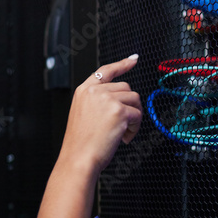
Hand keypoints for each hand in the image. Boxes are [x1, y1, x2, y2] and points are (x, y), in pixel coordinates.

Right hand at [59, 54, 142, 176]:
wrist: (78, 158)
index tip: (133, 59)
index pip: (106, 71)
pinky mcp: (119, 111)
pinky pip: (138, 115)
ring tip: (123, 132)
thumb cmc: (80, 143)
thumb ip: (98, 102)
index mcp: (84, 90)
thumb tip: (122, 98)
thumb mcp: (84, 114)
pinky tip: (124, 138)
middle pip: (126, 87)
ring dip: (134, 117)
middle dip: (129, 105)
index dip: (122, 64)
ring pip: (134, 99)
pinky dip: (135, 128)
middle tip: (123, 124)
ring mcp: (107, 99)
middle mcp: (95, 91)